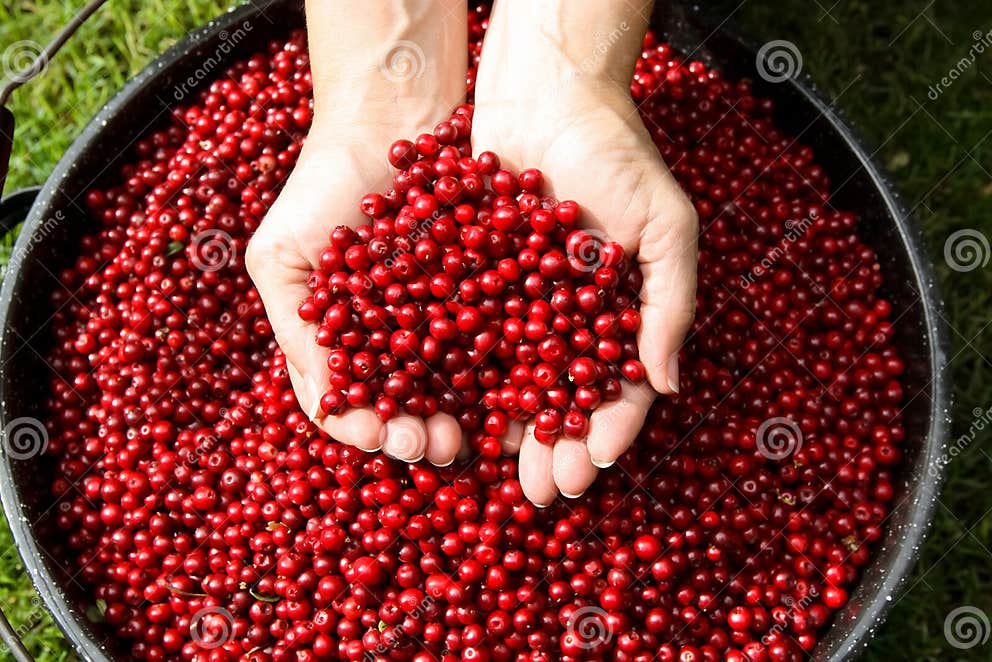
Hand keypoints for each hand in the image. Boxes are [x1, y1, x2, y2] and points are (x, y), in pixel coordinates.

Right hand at [247, 1, 467, 466]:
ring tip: (471, 434)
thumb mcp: (282, 257)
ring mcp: (443, 320)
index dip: (365, 427)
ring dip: (462, 416)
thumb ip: (295, 330)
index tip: (381, 436)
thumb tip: (326, 407)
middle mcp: (395, 340)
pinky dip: (503, 369)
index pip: (351, 403)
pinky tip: (511, 390)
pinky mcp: (488, 294)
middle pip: (408, 405)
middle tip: (438, 446)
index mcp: (346, 341)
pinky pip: (497, 340)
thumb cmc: (322, 189)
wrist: (387, 122)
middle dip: (419, 433)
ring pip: (454, 385)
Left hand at [473, 2, 698, 504]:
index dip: (608, 431)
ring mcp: (518, 303)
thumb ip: (671, 302)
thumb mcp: (664, 224)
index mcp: (618, 313)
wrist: (545, 93)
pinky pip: (464, 337)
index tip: (592, 468)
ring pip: (510, 379)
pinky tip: (449, 412)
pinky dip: (458, 375)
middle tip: (542, 492)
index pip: (617, 387)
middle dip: (554, 446)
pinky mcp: (470, 282)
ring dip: (505, 427)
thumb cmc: (617, 152)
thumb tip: (669, 385)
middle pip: (560, 396)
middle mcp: (567, 318)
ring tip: (496, 470)